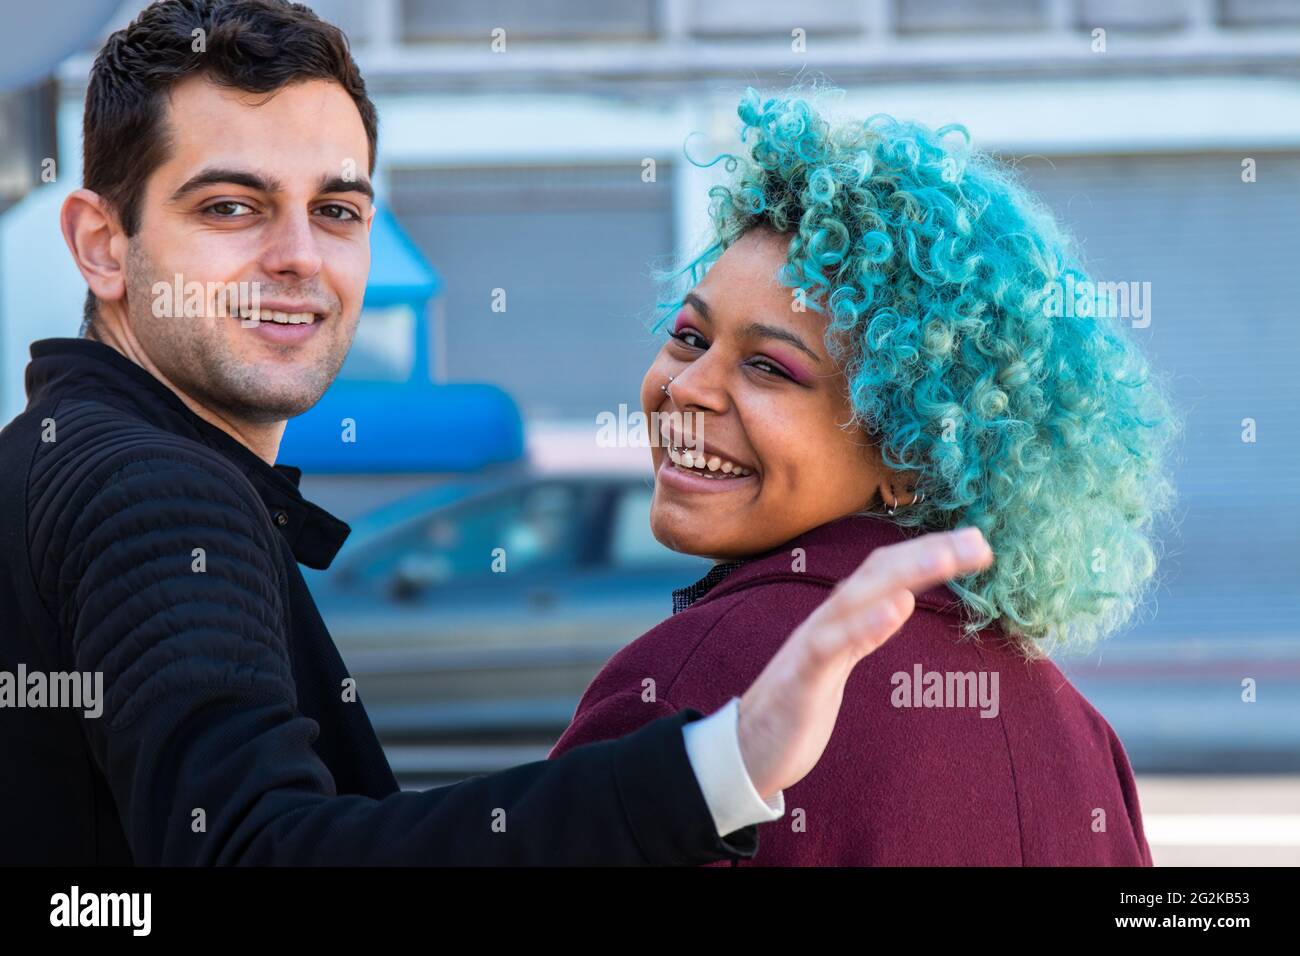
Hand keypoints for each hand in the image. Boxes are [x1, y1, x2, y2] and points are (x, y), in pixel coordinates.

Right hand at [736, 526, 993, 798]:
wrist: (746, 746)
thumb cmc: (798, 701)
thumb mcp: (840, 658)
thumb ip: (867, 628)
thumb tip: (901, 596)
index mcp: (841, 617)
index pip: (887, 572)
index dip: (929, 554)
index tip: (977, 544)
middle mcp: (827, 619)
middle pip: (878, 573)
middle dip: (928, 553)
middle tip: (978, 540)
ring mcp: (812, 644)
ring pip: (858, 597)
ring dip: (904, 573)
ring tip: (946, 557)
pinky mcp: (801, 677)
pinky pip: (832, 644)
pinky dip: (866, 623)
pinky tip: (899, 607)